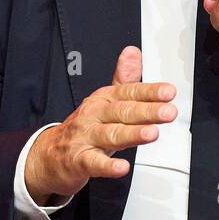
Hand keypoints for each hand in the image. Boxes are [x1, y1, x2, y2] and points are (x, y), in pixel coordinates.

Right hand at [24, 45, 175, 203]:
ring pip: (110, 135)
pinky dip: (108, 166)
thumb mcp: (105, 101)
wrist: (49, 155)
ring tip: (152, 134)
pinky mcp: (78, 160)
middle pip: (122, 112)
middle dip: (147, 111)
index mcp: (103, 99)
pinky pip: (93, 162)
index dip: (150, 92)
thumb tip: (132, 52)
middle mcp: (94, 115)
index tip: (169, 92)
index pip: (128, 92)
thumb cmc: (84, 127)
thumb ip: (124, 79)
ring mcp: (85, 137)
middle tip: (168, 112)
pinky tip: (122, 167)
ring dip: (132, 134)